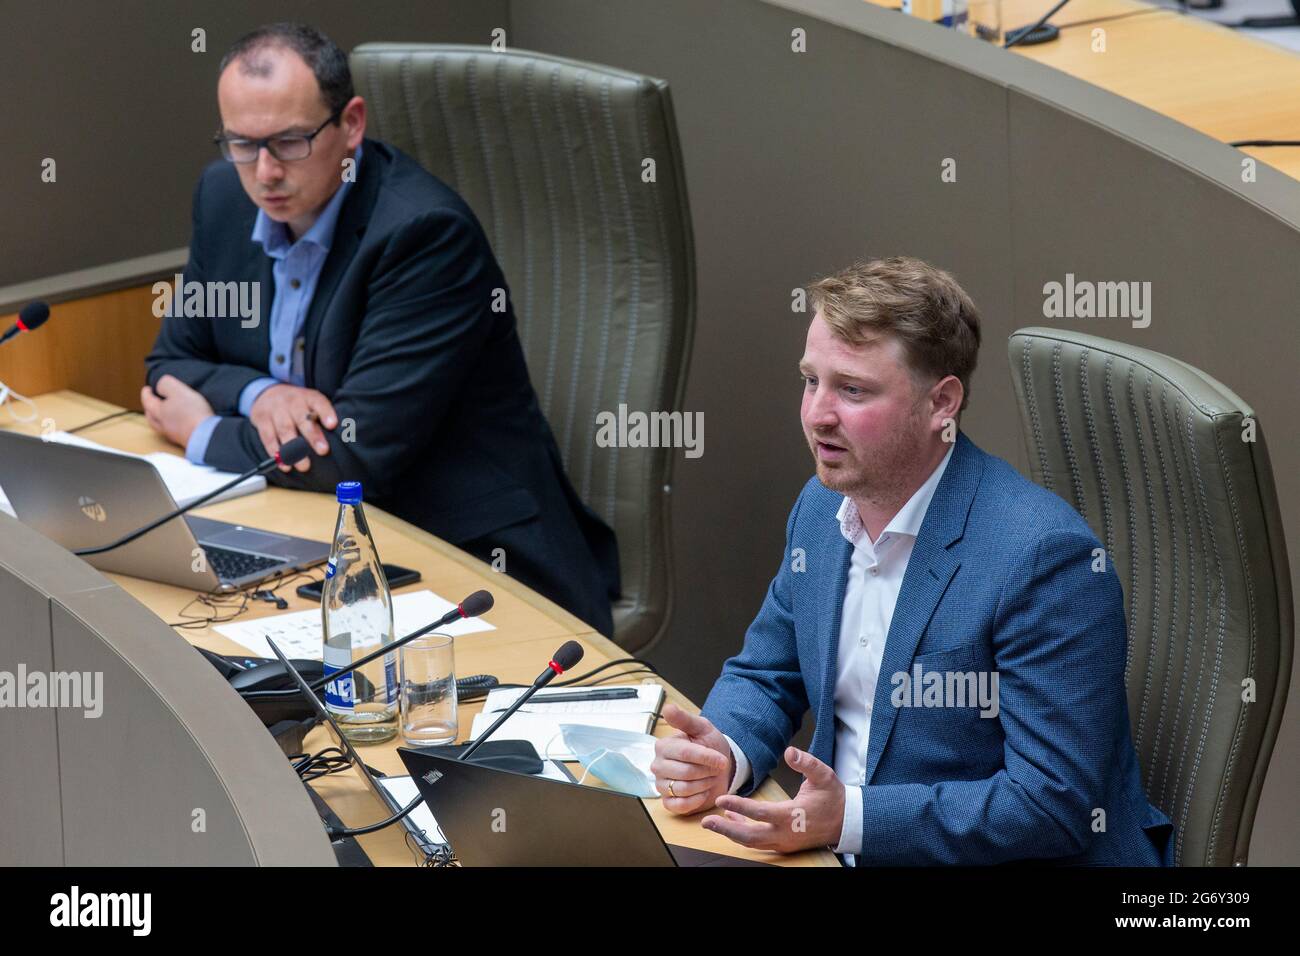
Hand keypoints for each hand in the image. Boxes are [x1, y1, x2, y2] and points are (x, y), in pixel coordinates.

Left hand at [140, 374, 213, 449]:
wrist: (206, 436)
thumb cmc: (191, 413)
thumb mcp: (178, 390)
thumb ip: (166, 384)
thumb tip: (160, 386)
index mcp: (158, 412)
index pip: (147, 401)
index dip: (146, 393)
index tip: (147, 388)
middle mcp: (163, 425)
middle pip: (151, 416)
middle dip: (149, 408)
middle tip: (151, 402)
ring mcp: (174, 434)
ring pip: (161, 425)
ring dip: (159, 419)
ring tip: (165, 414)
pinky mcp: (185, 440)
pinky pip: (174, 431)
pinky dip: (172, 425)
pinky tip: (179, 423)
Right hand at [249, 384, 337, 472]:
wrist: (267, 392)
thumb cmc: (297, 404)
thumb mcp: (311, 403)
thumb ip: (323, 416)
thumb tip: (345, 435)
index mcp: (308, 397)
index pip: (319, 402)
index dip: (326, 413)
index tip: (333, 424)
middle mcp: (292, 402)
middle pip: (302, 419)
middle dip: (313, 436)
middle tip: (323, 450)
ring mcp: (276, 410)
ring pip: (284, 430)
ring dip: (294, 450)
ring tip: (304, 465)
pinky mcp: (262, 420)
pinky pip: (268, 437)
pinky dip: (275, 452)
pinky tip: (284, 464)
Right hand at [652, 702, 735, 814]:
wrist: (717, 767)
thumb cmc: (709, 746)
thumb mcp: (702, 728)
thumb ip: (685, 719)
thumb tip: (668, 708)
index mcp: (663, 746)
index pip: (685, 753)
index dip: (706, 757)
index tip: (722, 760)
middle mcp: (658, 766)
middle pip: (686, 772)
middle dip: (707, 771)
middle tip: (715, 768)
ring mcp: (661, 785)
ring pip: (684, 789)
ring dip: (704, 784)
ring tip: (709, 777)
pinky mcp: (668, 802)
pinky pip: (681, 805)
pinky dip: (697, 800)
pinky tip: (704, 791)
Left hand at [703, 746, 845, 852]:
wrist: (846, 822)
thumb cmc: (833, 798)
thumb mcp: (824, 776)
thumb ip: (807, 763)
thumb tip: (790, 752)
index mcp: (792, 816)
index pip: (759, 813)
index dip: (739, 806)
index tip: (721, 799)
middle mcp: (785, 834)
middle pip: (749, 837)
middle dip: (726, 830)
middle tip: (706, 821)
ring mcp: (783, 843)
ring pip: (752, 842)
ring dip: (731, 833)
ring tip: (712, 823)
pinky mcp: (783, 845)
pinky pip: (758, 842)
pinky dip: (743, 834)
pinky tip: (733, 821)